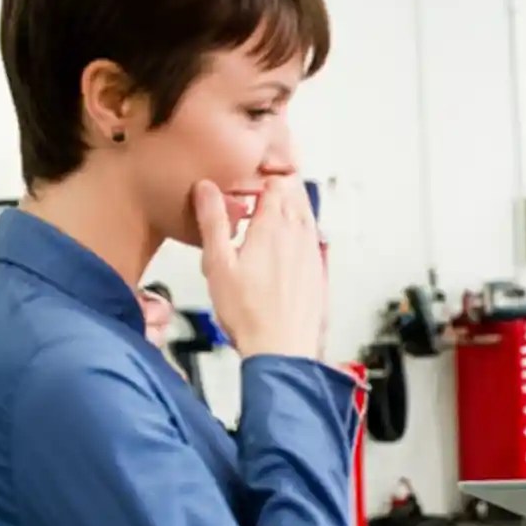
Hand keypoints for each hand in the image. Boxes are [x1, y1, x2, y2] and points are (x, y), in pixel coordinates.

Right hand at [193, 177, 325, 359]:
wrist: (282, 348)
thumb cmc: (249, 313)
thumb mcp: (218, 264)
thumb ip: (213, 222)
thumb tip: (206, 188)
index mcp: (274, 226)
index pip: (276, 184)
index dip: (262, 176)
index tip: (249, 177)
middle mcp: (299, 234)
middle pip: (295, 195)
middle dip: (279, 187)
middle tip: (261, 186)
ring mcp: (312, 252)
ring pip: (306, 215)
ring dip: (291, 207)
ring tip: (270, 211)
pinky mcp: (318, 270)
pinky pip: (312, 238)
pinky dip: (300, 231)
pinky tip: (286, 243)